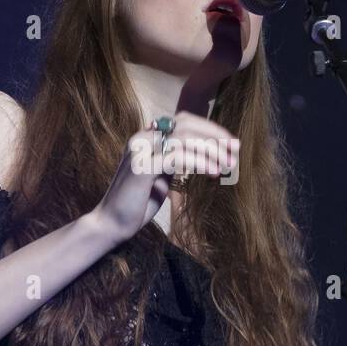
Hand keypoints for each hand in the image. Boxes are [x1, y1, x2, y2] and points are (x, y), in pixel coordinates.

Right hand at [88, 111, 239, 243]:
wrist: (111, 224)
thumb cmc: (138, 203)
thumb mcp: (161, 175)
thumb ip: (174, 159)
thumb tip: (202, 151)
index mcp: (146, 138)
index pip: (182, 120)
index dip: (209, 128)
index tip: (229, 142)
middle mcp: (141, 138)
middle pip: (185, 124)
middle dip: (214, 135)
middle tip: (235, 150)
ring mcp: (140, 151)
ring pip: (184, 138)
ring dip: (211, 149)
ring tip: (228, 164)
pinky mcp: (142, 168)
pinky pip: (178, 157)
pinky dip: (200, 162)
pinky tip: (214, 172)